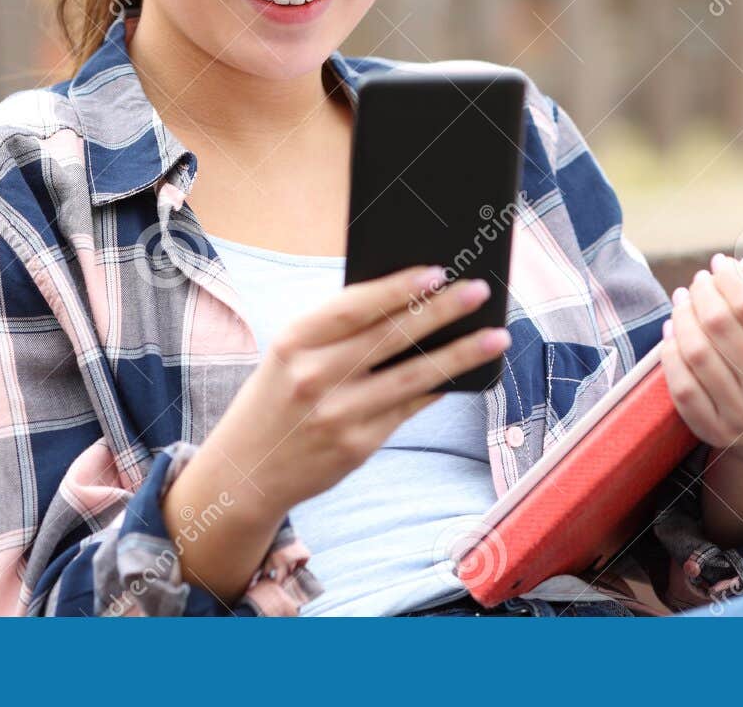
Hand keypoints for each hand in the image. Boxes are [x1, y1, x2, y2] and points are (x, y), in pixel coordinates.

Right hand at [165, 264, 508, 600]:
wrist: (247, 471)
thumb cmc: (278, 398)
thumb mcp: (291, 355)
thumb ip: (338, 332)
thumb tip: (411, 302)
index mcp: (294, 342)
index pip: (354, 306)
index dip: (398, 287)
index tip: (437, 270)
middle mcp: (314, 377)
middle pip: (390, 337)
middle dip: (441, 311)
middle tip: (479, 291)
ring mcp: (337, 415)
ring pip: (412, 377)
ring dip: (460, 354)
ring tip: (495, 336)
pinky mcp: (357, 446)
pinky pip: (409, 409)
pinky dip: (440, 387)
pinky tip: (466, 372)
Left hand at [660, 252, 742, 463]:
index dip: (729, 280)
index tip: (721, 264)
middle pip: (719, 324)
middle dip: (702, 292)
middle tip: (700, 281)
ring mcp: (742, 414)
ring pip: (696, 351)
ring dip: (682, 316)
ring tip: (683, 299)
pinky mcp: (714, 428)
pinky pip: (681, 383)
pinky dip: (670, 351)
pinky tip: (673, 331)